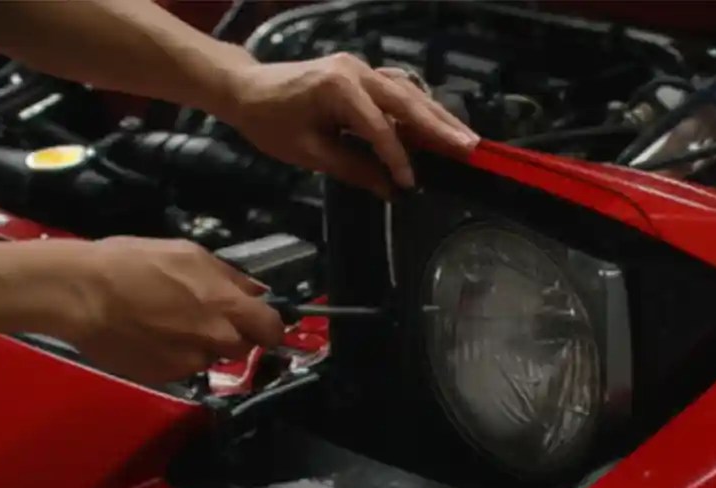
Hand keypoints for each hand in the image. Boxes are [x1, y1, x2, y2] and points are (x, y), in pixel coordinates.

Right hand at [57, 237, 284, 383]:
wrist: (79, 293)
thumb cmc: (133, 263)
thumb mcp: (189, 253)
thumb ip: (230, 277)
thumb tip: (256, 291)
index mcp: (227, 308)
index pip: (273, 330)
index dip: (268, 326)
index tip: (259, 321)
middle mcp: (215, 341)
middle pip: (243, 347)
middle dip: (232, 335)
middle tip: (205, 317)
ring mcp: (189, 363)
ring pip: (211, 359)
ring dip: (201, 346)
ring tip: (169, 324)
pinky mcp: (164, 377)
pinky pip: (182, 368)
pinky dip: (174, 356)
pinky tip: (150, 337)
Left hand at [217, 53, 478, 196]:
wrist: (246, 88)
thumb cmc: (270, 122)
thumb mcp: (308, 153)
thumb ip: (353, 169)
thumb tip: (390, 190)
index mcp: (337, 87)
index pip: (379, 127)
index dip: (398, 157)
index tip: (412, 183)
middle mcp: (356, 71)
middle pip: (407, 100)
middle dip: (440, 127)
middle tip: (470, 148)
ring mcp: (361, 68)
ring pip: (409, 91)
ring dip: (438, 115)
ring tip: (465, 139)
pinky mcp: (363, 73)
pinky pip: (399, 88)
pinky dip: (421, 107)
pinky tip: (439, 124)